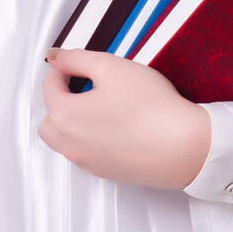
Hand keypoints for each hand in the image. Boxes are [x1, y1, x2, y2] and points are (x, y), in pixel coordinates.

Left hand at [38, 47, 211, 189]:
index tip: (75, 63)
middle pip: (49, 120)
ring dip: (71, 121)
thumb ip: (77, 59)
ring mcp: (88, 162)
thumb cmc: (150, 107)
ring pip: (64, 140)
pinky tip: (115, 124)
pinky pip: (85, 153)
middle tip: (83, 84)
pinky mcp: (107, 172)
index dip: (62, 69)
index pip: (49, 88)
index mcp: (65, 116)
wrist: (183, 147)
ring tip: (98, 105)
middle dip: (60, 99)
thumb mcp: (110, 66)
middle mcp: (70, 144)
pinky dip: (90, 138)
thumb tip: (57, 59)